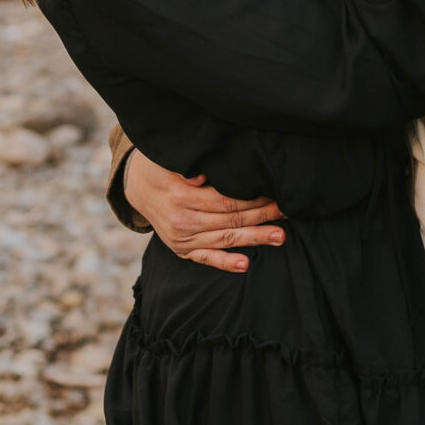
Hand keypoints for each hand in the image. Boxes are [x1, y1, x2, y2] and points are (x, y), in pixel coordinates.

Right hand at [123, 151, 285, 272]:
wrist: (137, 187)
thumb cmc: (161, 167)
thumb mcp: (171, 159)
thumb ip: (189, 167)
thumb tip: (204, 177)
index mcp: (180, 196)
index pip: (225, 200)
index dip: (252, 199)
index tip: (274, 193)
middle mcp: (182, 221)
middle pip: (230, 219)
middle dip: (261, 216)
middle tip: (287, 212)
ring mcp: (181, 239)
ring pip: (224, 239)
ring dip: (254, 238)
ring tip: (280, 236)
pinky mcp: (181, 249)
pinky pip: (206, 258)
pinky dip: (225, 262)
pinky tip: (245, 264)